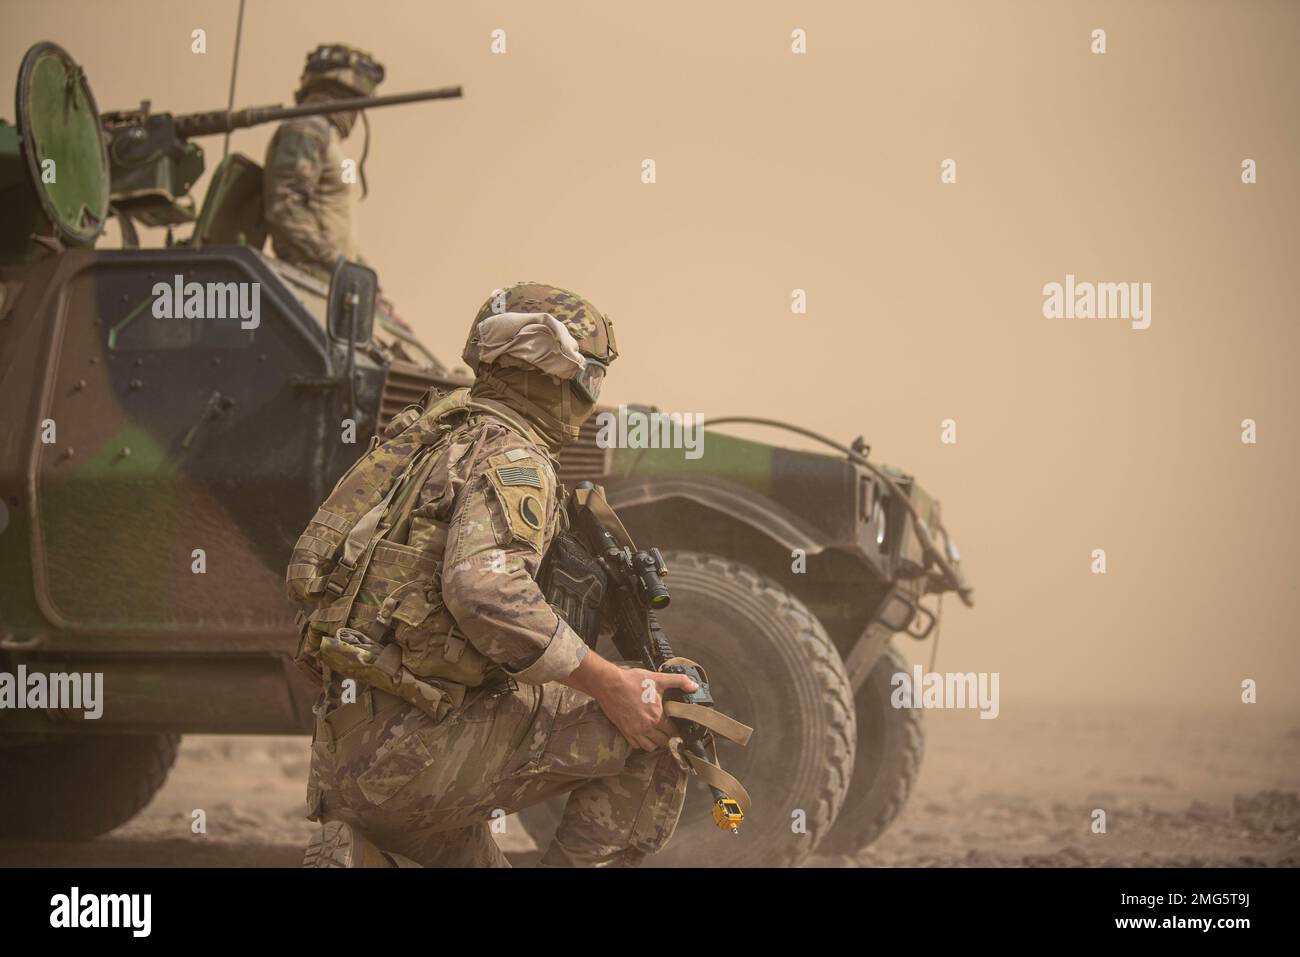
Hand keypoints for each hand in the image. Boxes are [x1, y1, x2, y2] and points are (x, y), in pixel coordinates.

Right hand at [560, 653, 696, 751]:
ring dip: (656, 743)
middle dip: (668, 738)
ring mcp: (634, 731)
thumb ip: (679, 681)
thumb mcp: (658, 679)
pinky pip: (636, 745)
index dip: (678, 731)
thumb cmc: (631, 681)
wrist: (609, 684)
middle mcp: (646, 727)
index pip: (672, 732)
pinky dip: (641, 743)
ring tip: (658, 735)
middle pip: (663, 742)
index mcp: (656, 717)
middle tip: (670, 734)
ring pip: (650, 747)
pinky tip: (644, 735)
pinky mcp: (624, 731)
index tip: (679, 731)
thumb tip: (693, 686)